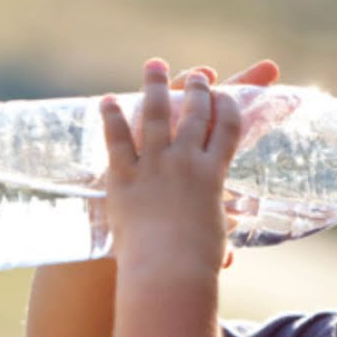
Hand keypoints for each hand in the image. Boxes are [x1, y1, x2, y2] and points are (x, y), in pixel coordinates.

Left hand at [100, 58, 243, 283]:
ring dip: (156, 87)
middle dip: (197, 89)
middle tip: (198, 75)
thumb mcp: (213, 240)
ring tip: (154, 66)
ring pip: (156, 115)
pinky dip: (113, 117)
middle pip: (194, 113)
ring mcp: (153, 166)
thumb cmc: (196, 263)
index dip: (229, 106)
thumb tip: (228, 257)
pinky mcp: (123, 177)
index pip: (228, 128)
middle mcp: (185, 161)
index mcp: (213, 174)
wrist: (167, 271)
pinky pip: (116, 140)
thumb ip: (215, 236)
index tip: (227, 94)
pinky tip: (108, 100)